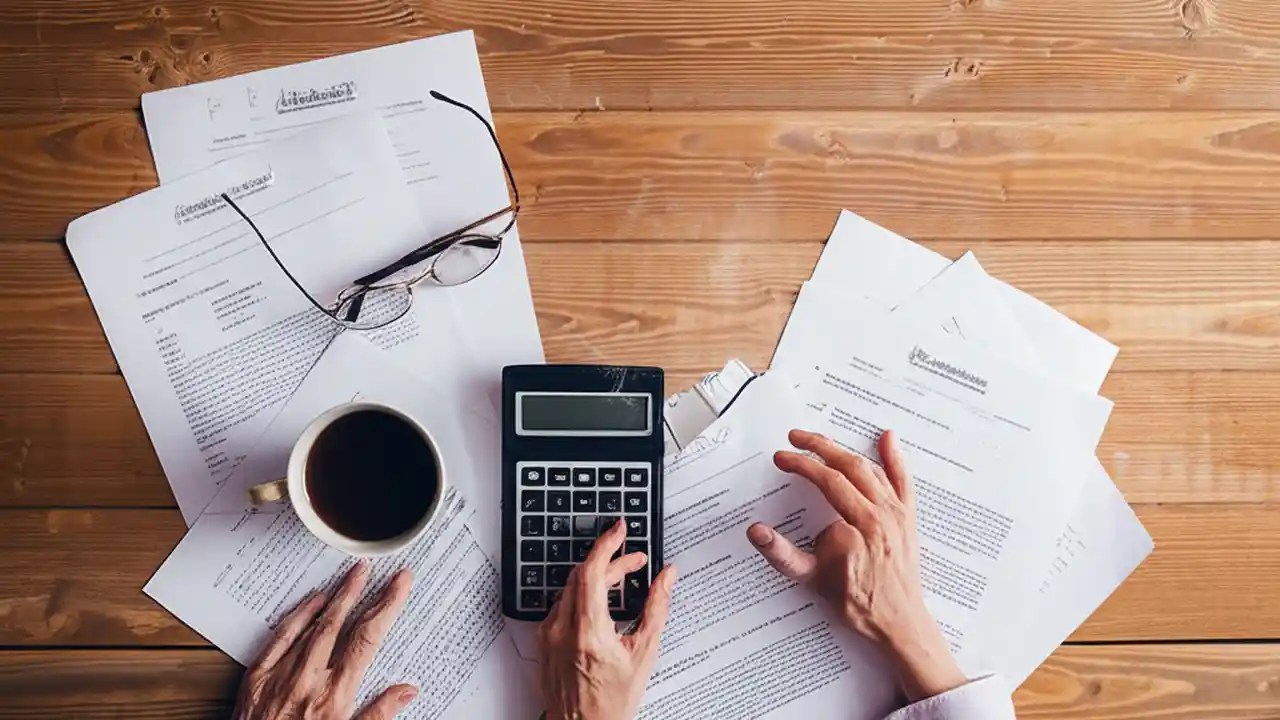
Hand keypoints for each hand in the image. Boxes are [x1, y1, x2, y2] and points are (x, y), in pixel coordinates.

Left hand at [233, 561, 417, 719]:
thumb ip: (378, 716)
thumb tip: (406, 691)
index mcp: (335, 697)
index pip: (368, 638)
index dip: (387, 606)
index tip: (400, 584)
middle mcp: (308, 681)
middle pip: (339, 623)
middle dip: (359, 592)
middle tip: (372, 570)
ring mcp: (279, 677)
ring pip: (311, 626)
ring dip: (333, 599)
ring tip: (348, 578)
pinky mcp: (255, 680)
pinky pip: (279, 637)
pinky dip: (297, 616)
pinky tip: (310, 602)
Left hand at [537, 520, 677, 719]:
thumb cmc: (612, 701)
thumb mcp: (643, 653)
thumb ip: (656, 609)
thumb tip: (666, 578)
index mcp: (588, 632)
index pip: (591, 572)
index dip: (606, 544)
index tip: (619, 530)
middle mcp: (563, 630)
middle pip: (582, 575)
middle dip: (610, 560)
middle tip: (634, 560)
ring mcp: (549, 634)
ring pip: (570, 588)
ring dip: (596, 577)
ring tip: (621, 579)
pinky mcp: (544, 639)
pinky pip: (562, 604)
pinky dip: (583, 595)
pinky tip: (600, 601)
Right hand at [746, 429, 965, 702]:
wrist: (897, 621)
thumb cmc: (857, 602)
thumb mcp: (811, 579)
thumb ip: (781, 553)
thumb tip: (757, 532)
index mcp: (856, 526)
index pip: (823, 481)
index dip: (800, 465)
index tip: (782, 459)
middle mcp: (880, 514)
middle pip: (847, 467)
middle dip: (817, 447)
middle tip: (795, 438)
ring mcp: (897, 514)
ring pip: (870, 469)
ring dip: (843, 449)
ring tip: (821, 440)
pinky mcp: (908, 517)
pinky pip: (903, 481)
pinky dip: (896, 457)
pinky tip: (888, 438)